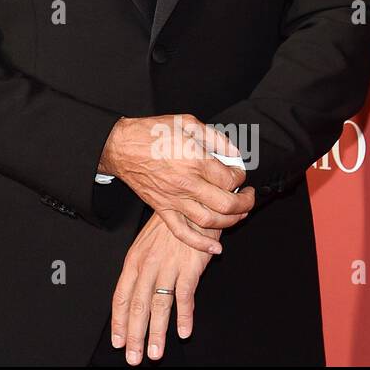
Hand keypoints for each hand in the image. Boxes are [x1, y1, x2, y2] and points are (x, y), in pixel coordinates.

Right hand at [99, 114, 254, 253]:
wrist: (120, 146)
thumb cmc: (151, 132)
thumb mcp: (186, 122)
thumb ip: (214, 137)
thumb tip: (233, 151)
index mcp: (194, 160)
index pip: (230, 178)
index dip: (240, 176)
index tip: (238, 173)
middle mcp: (187, 183)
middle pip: (226, 203)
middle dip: (245, 203)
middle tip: (249, 197)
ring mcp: (174, 199)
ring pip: (210, 220)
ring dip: (231, 222)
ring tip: (239, 214)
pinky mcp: (162, 209)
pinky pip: (183, 232)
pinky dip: (201, 243)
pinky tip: (215, 247)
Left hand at [110, 212, 218, 363]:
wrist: (191, 205)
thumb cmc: (169, 227)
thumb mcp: (146, 246)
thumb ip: (140, 272)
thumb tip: (134, 299)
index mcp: (134, 260)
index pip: (120, 296)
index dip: (118, 322)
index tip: (117, 341)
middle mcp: (148, 265)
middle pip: (137, 306)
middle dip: (135, 335)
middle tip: (134, 357)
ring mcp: (168, 266)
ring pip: (159, 305)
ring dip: (157, 332)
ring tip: (156, 352)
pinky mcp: (190, 266)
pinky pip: (185, 296)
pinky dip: (184, 316)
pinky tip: (183, 331)